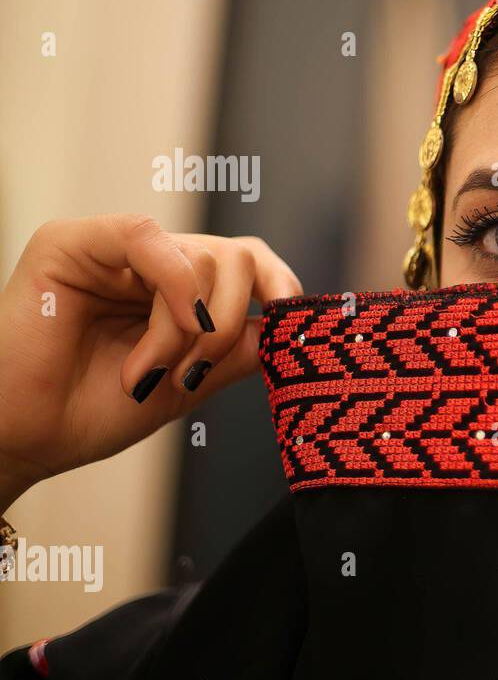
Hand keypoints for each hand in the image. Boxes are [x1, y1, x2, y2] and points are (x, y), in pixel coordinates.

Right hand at [0, 215, 301, 511]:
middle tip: (193, 373)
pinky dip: (170, 293)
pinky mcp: (70, 243)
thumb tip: (287, 324)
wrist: (27, 441)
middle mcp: (146, 261)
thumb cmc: (91, 413)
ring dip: (189, 329)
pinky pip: (148, 238)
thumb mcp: (187, 380)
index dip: (277, 282)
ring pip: (201, 256)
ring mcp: (109, 248)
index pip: (245, 258)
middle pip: (234, 257)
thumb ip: (236, 348)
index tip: (288, 321)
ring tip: (151, 374)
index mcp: (173, 288)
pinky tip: (150, 349)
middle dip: (228, 323)